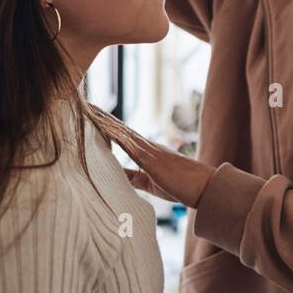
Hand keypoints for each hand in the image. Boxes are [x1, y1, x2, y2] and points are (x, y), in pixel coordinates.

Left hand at [89, 107, 215, 209]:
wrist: (205, 187)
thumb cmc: (182, 187)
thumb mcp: (151, 183)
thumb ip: (134, 178)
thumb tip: (117, 177)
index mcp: (148, 152)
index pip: (124, 136)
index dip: (109, 126)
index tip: (95, 116)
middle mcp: (148, 147)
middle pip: (121, 129)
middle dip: (104, 118)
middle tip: (87, 105)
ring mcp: (150, 150)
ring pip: (123, 132)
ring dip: (107, 122)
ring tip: (90, 111)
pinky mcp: (152, 159)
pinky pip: (130, 144)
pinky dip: (116, 135)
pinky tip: (105, 128)